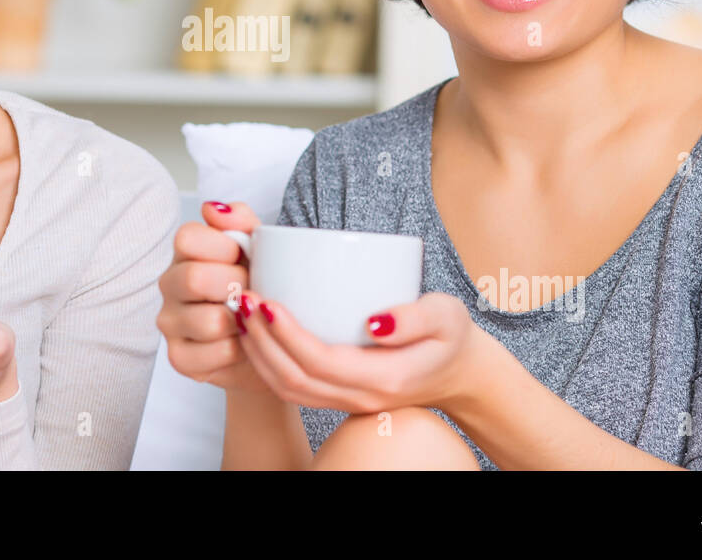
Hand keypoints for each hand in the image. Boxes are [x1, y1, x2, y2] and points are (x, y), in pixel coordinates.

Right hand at [156, 200, 270, 394]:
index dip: (223, 247)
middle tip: (253, 289)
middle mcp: (169, 285)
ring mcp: (170, 323)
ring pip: (209, 320)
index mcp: (185, 253)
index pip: (186, 238)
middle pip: (194, 278)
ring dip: (242, 320)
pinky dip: (240, 349)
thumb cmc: (261, 284)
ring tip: (251, 317)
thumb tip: (213, 209)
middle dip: (237, 285)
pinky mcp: (180, 357)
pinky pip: (216, 353)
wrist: (272, 338)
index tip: (243, 256)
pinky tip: (244, 342)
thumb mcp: (260, 247)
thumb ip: (239, 220)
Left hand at [236, 288, 479, 413]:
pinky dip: (267, 363)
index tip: (264, 300)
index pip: (319, 362)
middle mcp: (360, 397)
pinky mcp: (339, 396)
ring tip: (240, 313)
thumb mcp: (447, 316)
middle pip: (293, 379)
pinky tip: (256, 332)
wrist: (461, 375)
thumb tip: (374, 321)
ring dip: (257, 353)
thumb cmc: (452, 337)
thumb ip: (415, 317)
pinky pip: (293, 389)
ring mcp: (347, 402)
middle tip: (242, 299)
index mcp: (383, 378)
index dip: (285, 334)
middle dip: (260, 340)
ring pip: (287, 390)